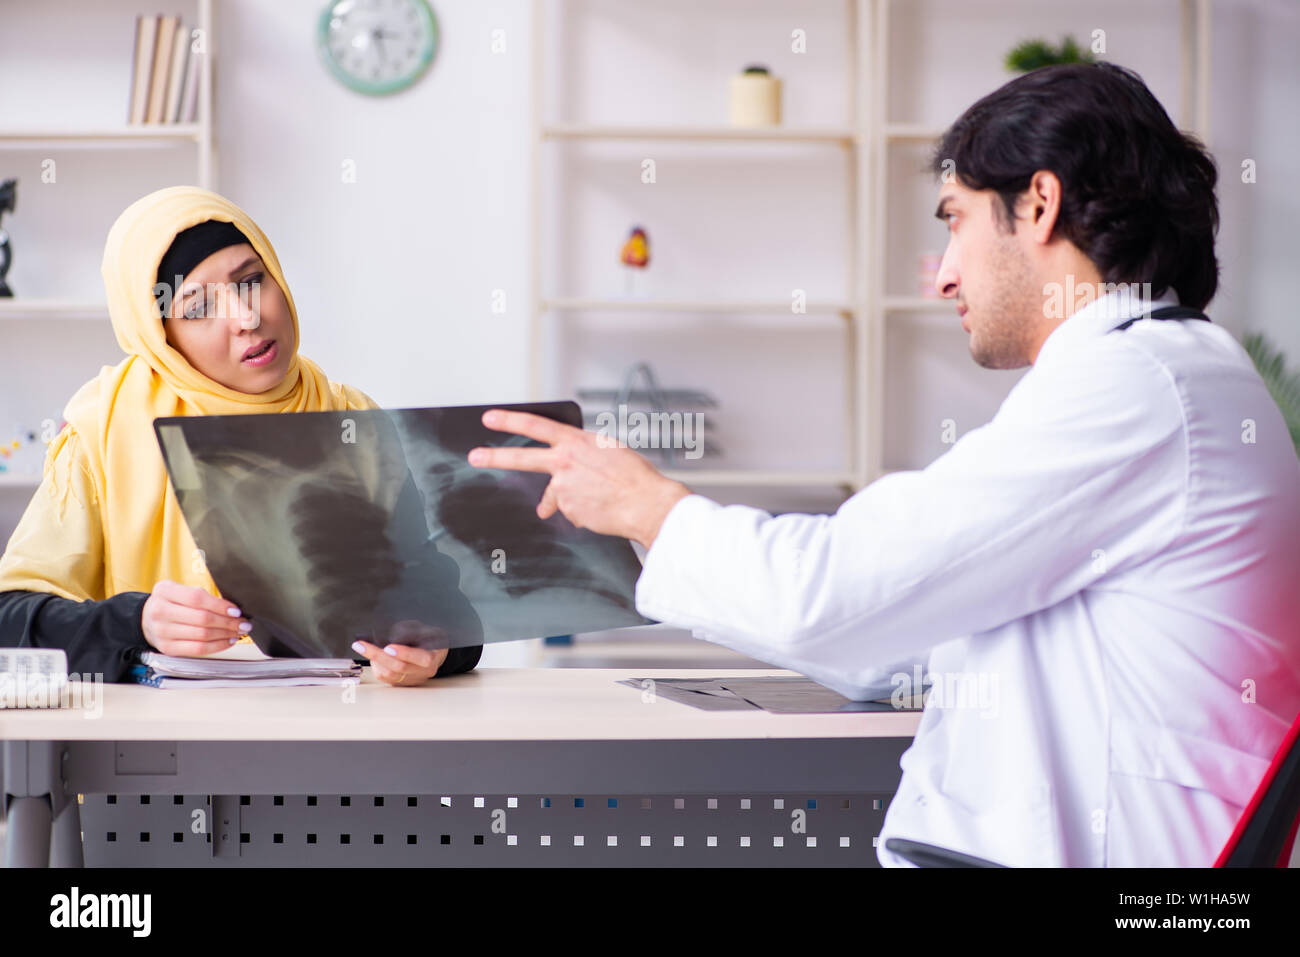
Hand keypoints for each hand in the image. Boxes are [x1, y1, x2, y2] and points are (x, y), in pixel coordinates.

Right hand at [141, 579, 249, 656]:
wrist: (145, 618)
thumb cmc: (170, 602)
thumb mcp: (178, 589)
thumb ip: (200, 595)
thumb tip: (232, 608)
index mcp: (164, 591)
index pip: (197, 599)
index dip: (220, 606)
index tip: (236, 610)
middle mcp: (160, 611)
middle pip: (202, 619)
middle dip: (228, 622)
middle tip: (244, 623)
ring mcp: (162, 632)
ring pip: (202, 636)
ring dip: (226, 634)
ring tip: (239, 631)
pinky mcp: (167, 648)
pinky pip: (198, 649)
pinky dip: (218, 646)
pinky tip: (228, 640)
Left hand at [351, 639, 449, 685]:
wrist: (432, 648)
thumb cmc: (426, 636)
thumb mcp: (422, 628)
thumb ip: (408, 631)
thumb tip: (389, 636)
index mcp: (435, 655)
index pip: (422, 658)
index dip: (405, 653)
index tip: (389, 647)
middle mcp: (426, 671)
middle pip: (401, 667)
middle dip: (379, 655)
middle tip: (363, 645)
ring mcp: (415, 679)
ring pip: (390, 675)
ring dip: (374, 661)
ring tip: (363, 648)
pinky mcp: (404, 683)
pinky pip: (386, 678)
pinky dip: (376, 667)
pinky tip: (371, 657)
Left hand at [466, 408, 691, 548]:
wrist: (646, 503)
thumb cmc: (634, 475)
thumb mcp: (608, 452)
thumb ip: (581, 458)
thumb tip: (562, 474)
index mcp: (576, 441)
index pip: (537, 426)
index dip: (511, 420)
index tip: (490, 418)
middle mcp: (565, 462)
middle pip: (522, 457)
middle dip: (494, 456)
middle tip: (474, 456)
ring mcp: (563, 487)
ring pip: (556, 493)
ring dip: (571, 498)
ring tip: (597, 499)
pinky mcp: (568, 510)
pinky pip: (570, 510)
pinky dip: (583, 510)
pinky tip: (602, 508)